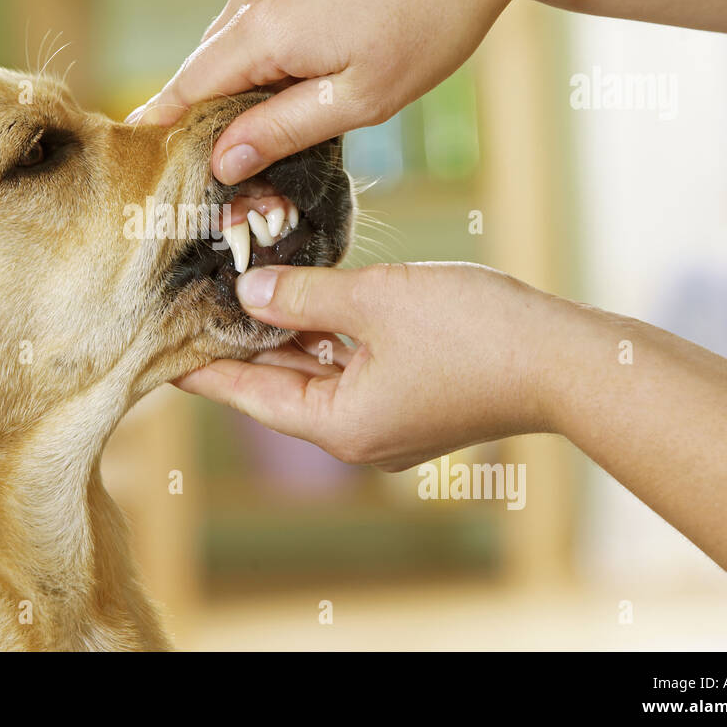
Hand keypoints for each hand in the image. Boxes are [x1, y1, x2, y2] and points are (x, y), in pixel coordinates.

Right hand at [130, 0, 531, 184]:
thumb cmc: (430, 19)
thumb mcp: (361, 97)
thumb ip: (284, 129)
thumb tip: (222, 160)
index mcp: (264, 29)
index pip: (188, 88)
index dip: (165, 124)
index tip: (141, 152)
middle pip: (208, 61)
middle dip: (216, 104)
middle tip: (238, 150)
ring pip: (235, 29)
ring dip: (250, 66)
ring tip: (302, 94)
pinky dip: (271, 29)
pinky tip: (320, 44)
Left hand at [175, 262, 559, 470]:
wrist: (565, 360)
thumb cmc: (472, 332)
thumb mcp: (374, 300)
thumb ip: (302, 297)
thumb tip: (248, 293)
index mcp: (337, 425)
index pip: (247, 393)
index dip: (202, 364)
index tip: (161, 344)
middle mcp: (357, 434)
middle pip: (280, 385)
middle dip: (243, 342)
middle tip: (196, 304)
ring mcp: (389, 421)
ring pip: (318, 372)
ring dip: (288, 334)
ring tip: (242, 292)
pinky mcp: (415, 400)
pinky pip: (353, 368)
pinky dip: (329, 337)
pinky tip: (309, 299)